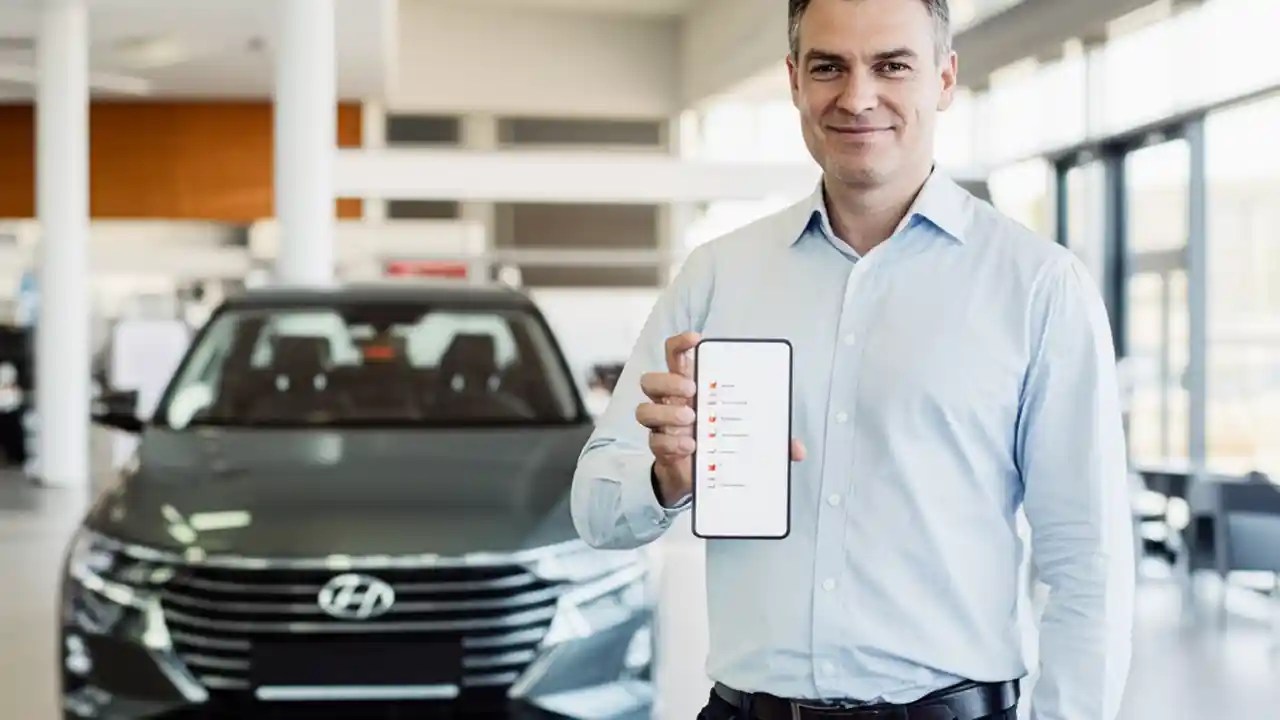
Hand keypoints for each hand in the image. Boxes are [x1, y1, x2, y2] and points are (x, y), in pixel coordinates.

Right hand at [636, 332, 806, 506]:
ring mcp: (661, 426)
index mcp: (688, 387)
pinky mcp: (660, 448)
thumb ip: (770, 438)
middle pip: (651, 380)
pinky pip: (655, 441)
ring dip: (666, 412)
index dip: (680, 344)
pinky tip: (691, 447)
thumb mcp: (746, 435)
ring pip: (644, 410)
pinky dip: (672, 442)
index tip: (695, 339)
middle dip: (669, 381)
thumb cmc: (718, 442)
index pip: (675, 356)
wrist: (699, 479)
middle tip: (692, 390)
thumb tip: (798, 449)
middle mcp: (669, 403)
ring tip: (690, 419)